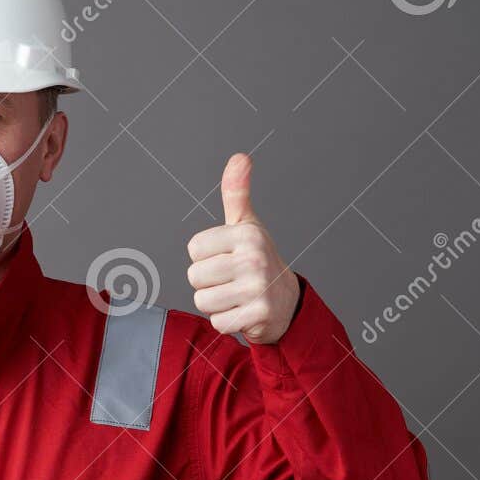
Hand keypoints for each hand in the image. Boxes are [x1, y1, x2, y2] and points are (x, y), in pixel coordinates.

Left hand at [186, 153, 300, 343]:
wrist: (286, 302)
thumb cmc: (257, 259)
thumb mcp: (246, 225)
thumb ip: (236, 193)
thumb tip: (239, 157)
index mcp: (246, 234)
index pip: (194, 250)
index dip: (205, 257)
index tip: (226, 258)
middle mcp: (254, 258)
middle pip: (194, 277)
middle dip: (208, 284)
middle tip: (231, 281)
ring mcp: (257, 287)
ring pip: (203, 301)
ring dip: (215, 304)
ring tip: (235, 296)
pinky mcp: (258, 314)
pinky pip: (217, 322)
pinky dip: (226, 322)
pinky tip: (243, 311)